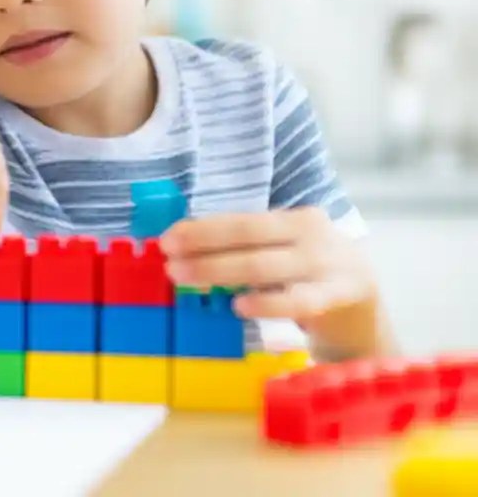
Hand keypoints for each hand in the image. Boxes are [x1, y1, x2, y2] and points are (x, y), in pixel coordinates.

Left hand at [161, 208, 376, 321]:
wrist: (364, 313)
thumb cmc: (309, 280)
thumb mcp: (284, 255)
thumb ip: (247, 251)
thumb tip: (185, 253)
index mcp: (295, 219)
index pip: (242, 220)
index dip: (202, 228)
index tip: (167, 239)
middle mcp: (312, 235)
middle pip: (249, 236)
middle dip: (203, 247)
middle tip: (169, 262)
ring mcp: (327, 265)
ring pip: (265, 265)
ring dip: (219, 272)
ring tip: (186, 279)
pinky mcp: (339, 297)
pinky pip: (298, 300)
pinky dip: (266, 303)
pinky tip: (239, 305)